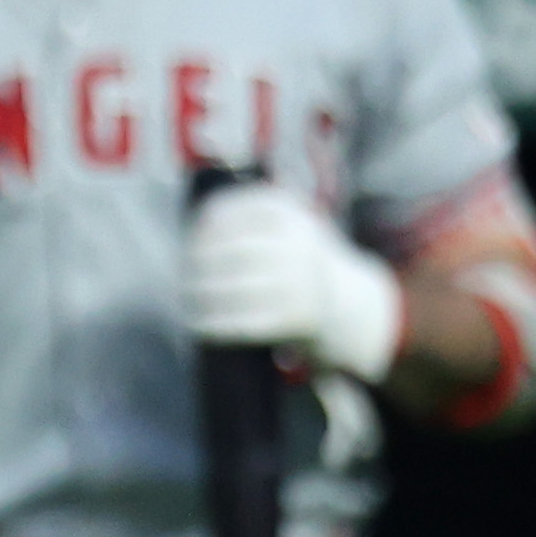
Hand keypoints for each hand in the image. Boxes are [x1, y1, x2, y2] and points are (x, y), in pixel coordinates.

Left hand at [185, 181, 401, 380]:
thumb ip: (241, 218)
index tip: (190, 243)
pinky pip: (242, 322)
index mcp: (287, 211)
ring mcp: (299, 280)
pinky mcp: (298, 317)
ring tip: (188, 299)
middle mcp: (296, 242)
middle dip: (195, 267)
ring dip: (199, 296)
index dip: (201, 230)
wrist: (351, 305)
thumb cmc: (296, 261)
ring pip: (230, 289)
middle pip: (225, 253)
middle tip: (184, 277)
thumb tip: (192, 234)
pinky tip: (199, 324)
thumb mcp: (282, 225)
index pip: (226, 213)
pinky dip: (213, 324)